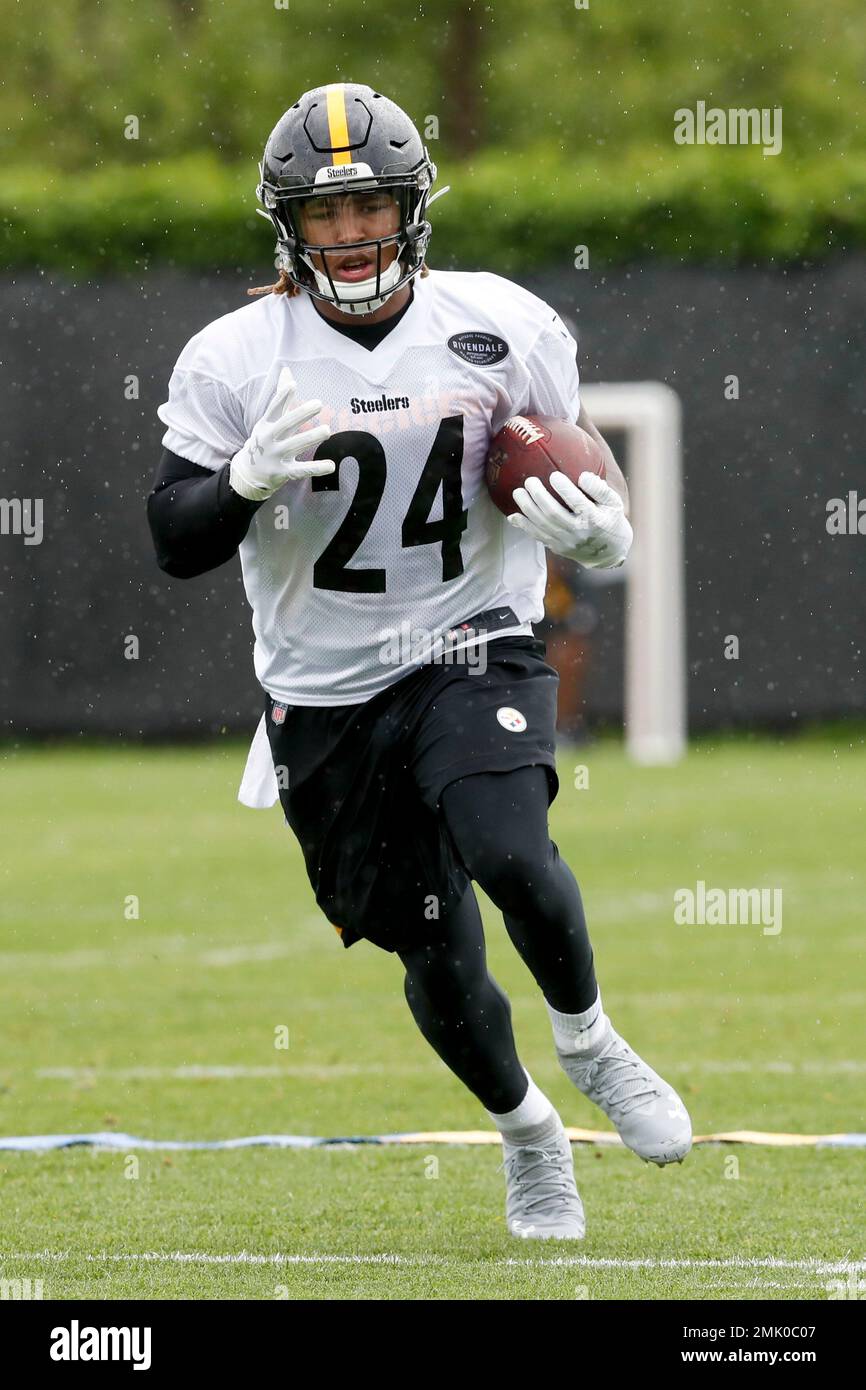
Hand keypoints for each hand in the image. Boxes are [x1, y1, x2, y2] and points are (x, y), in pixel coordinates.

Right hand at [229, 366, 334, 501]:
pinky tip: (331, 465)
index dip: (282, 396)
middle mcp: (269, 439)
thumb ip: (281, 397)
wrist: (248, 472)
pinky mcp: (283, 472)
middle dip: (301, 414)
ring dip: (311, 437)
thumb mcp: (270, 420)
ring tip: (327, 430)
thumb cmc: (266, 439)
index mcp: (266, 424)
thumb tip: (287, 370)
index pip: (274, 408)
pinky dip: (316, 468)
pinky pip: (301, 470)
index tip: (293, 384)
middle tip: (319, 403)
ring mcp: (275, 456)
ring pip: (295, 445)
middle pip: (286, 425)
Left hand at [507, 470, 632, 568]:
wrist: (608, 552)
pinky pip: (538, 536)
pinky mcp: (557, 548)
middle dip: (538, 496)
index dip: (564, 489)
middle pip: (553, 513)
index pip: (577, 502)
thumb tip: (583, 476)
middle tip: (530, 481)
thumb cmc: (610, 520)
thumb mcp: (614, 503)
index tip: (553, 476)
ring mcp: (566, 542)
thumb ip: (600, 489)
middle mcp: (578, 532)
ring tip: (518, 492)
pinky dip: (524, 526)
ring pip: (542, 525)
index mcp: (594, 519)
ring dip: (527, 508)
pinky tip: (513, 516)